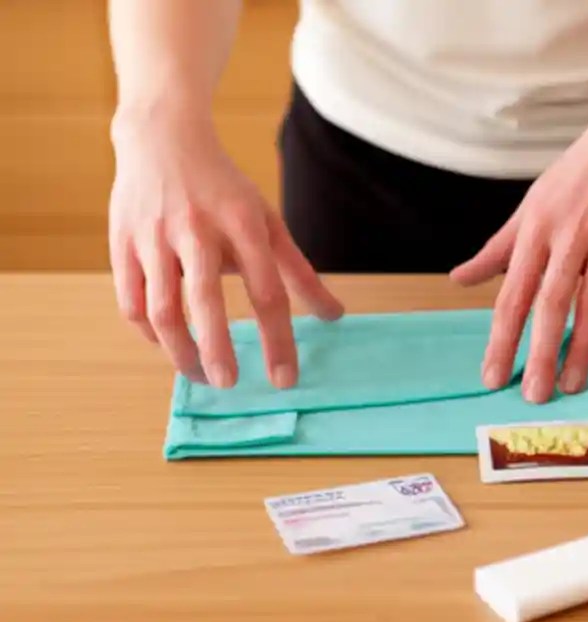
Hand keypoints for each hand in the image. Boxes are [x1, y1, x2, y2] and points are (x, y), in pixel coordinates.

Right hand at [109, 108, 342, 387]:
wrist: (162, 138)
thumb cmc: (224, 190)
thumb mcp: (267, 221)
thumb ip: (299, 273)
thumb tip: (334, 318)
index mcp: (244, 225)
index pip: (267, 292)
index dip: (277, 339)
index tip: (284, 379)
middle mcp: (197, 230)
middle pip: (205, 300)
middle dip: (217, 348)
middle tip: (230, 384)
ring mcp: (154, 237)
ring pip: (160, 308)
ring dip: (180, 350)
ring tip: (202, 375)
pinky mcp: (121, 244)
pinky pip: (132, 302)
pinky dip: (151, 333)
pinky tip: (170, 346)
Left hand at [450, 96, 587, 402]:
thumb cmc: (577, 175)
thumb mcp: (531, 206)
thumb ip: (498, 249)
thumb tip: (458, 279)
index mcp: (536, 228)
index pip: (513, 293)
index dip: (501, 338)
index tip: (491, 377)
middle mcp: (570, 234)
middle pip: (550, 304)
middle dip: (540, 353)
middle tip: (533, 396)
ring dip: (582, 349)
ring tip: (572, 385)